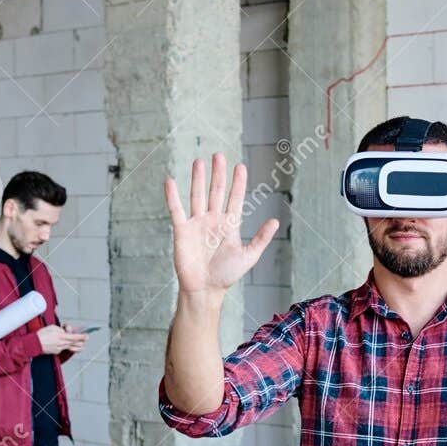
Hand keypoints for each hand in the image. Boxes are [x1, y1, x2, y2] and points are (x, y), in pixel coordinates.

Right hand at [38, 324, 86, 354]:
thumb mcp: (52, 327)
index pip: (74, 337)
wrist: (34, 344)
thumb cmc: (41, 335)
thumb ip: (61, 329)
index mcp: (61, 336)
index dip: (81, 337)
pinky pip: (64, 348)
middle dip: (81, 341)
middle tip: (85, 339)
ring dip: (77, 346)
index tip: (86, 336)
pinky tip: (67, 344)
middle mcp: (62, 344)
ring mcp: (60, 348)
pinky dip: (67, 346)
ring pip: (71, 347)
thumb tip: (65, 332)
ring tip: (82, 345)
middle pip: (75, 343)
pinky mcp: (57, 351)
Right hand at [165, 153, 278, 297]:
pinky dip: (172, 196)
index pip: (235, 198)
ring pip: (197, 196)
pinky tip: (170, 182)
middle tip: (218, 155)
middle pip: (216, 192)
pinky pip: (176, 210)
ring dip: (198, 179)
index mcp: (229, 224)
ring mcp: (197, 223)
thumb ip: (261, 238)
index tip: (241, 166)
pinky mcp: (182, 230)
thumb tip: (276, 221)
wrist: (205, 290)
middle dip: (218, 174)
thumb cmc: (226, 275)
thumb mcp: (248, 256)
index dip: (238, 183)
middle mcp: (213, 220)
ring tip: (199, 161)